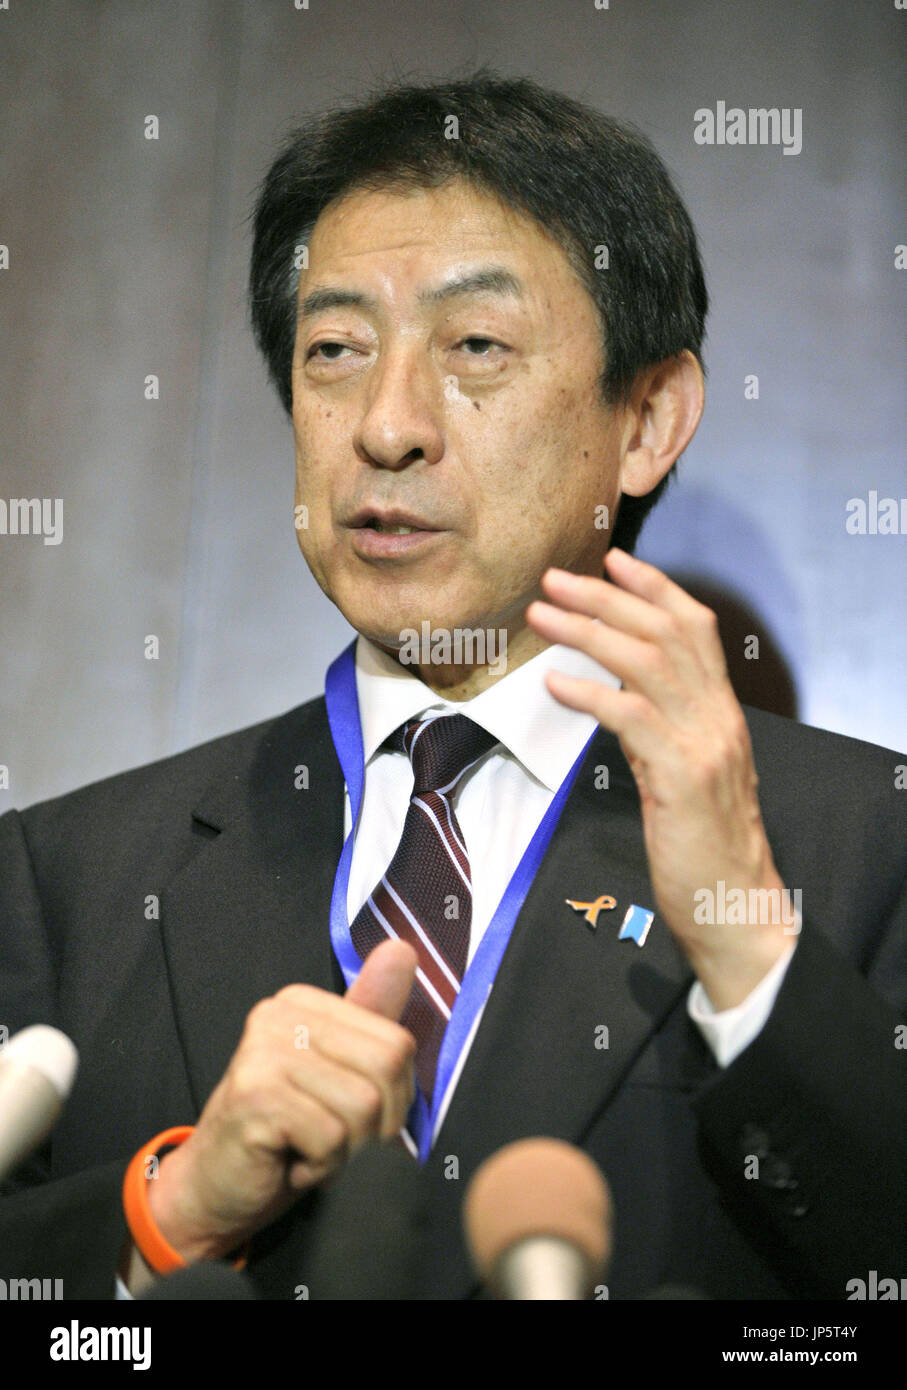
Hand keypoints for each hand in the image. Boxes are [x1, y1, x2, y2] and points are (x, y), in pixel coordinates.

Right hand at [147, 939, 416, 1261]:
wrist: (213, 1187)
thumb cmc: (283, 1135)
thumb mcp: (337, 1071)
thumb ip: (371, 1014)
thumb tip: (402, 948)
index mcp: (301, 1003)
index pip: (398, 1043)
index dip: (394, 1097)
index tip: (351, 1114)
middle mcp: (278, 1015)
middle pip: (387, 1068)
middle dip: (374, 1124)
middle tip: (331, 1136)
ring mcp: (263, 1052)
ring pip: (365, 1106)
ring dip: (346, 1149)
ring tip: (307, 1146)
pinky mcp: (256, 1096)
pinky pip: (333, 1138)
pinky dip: (322, 1166)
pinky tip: (290, 1161)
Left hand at [526, 549, 794, 1009]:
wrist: (734, 906)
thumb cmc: (701, 843)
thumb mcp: (682, 771)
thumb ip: (656, 728)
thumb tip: (610, 690)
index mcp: (720, 711)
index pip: (695, 627)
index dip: (654, 586)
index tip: (611, 559)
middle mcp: (718, 717)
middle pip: (665, 632)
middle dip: (606, 598)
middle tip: (553, 579)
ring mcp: (703, 745)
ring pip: (647, 662)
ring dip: (588, 631)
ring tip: (542, 615)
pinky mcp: (681, 779)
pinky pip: (631, 717)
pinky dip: (591, 691)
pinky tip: (554, 681)